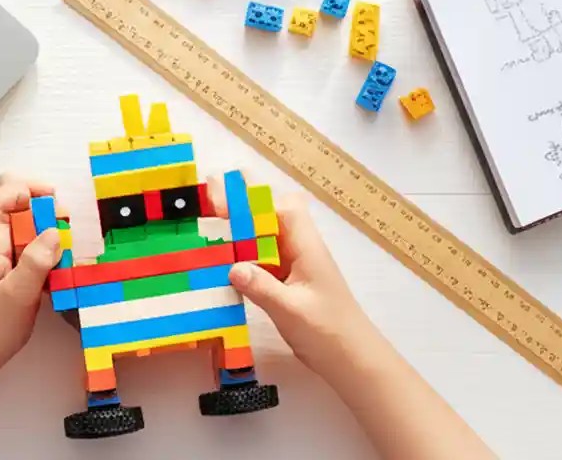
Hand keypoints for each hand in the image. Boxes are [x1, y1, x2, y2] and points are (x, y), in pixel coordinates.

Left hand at [0, 173, 61, 378]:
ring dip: (45, 229)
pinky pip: (25, 242)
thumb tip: (55, 231)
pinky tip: (53, 268)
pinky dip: (42, 247)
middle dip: (42, 207)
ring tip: (62, 253)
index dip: (30, 189)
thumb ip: (36, 262)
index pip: (3, 194)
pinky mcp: (4, 264)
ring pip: (22, 221)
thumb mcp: (18, 296)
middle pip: (12, 200)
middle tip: (62, 231)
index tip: (56, 206)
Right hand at [215, 185, 376, 378]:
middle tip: (209, 216)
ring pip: (264, 239)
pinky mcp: (288, 283)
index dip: (252, 202)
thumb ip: (262, 288)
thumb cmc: (329, 332)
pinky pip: (263, 262)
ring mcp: (294, 266)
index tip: (221, 208)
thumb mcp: (291, 310)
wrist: (353, 360)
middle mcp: (300, 250)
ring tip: (208, 238)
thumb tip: (232, 268)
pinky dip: (244, 260)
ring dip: (240, 237)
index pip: (282, 208)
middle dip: (242, 212)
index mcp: (306, 247)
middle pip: (271, 216)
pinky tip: (222, 269)